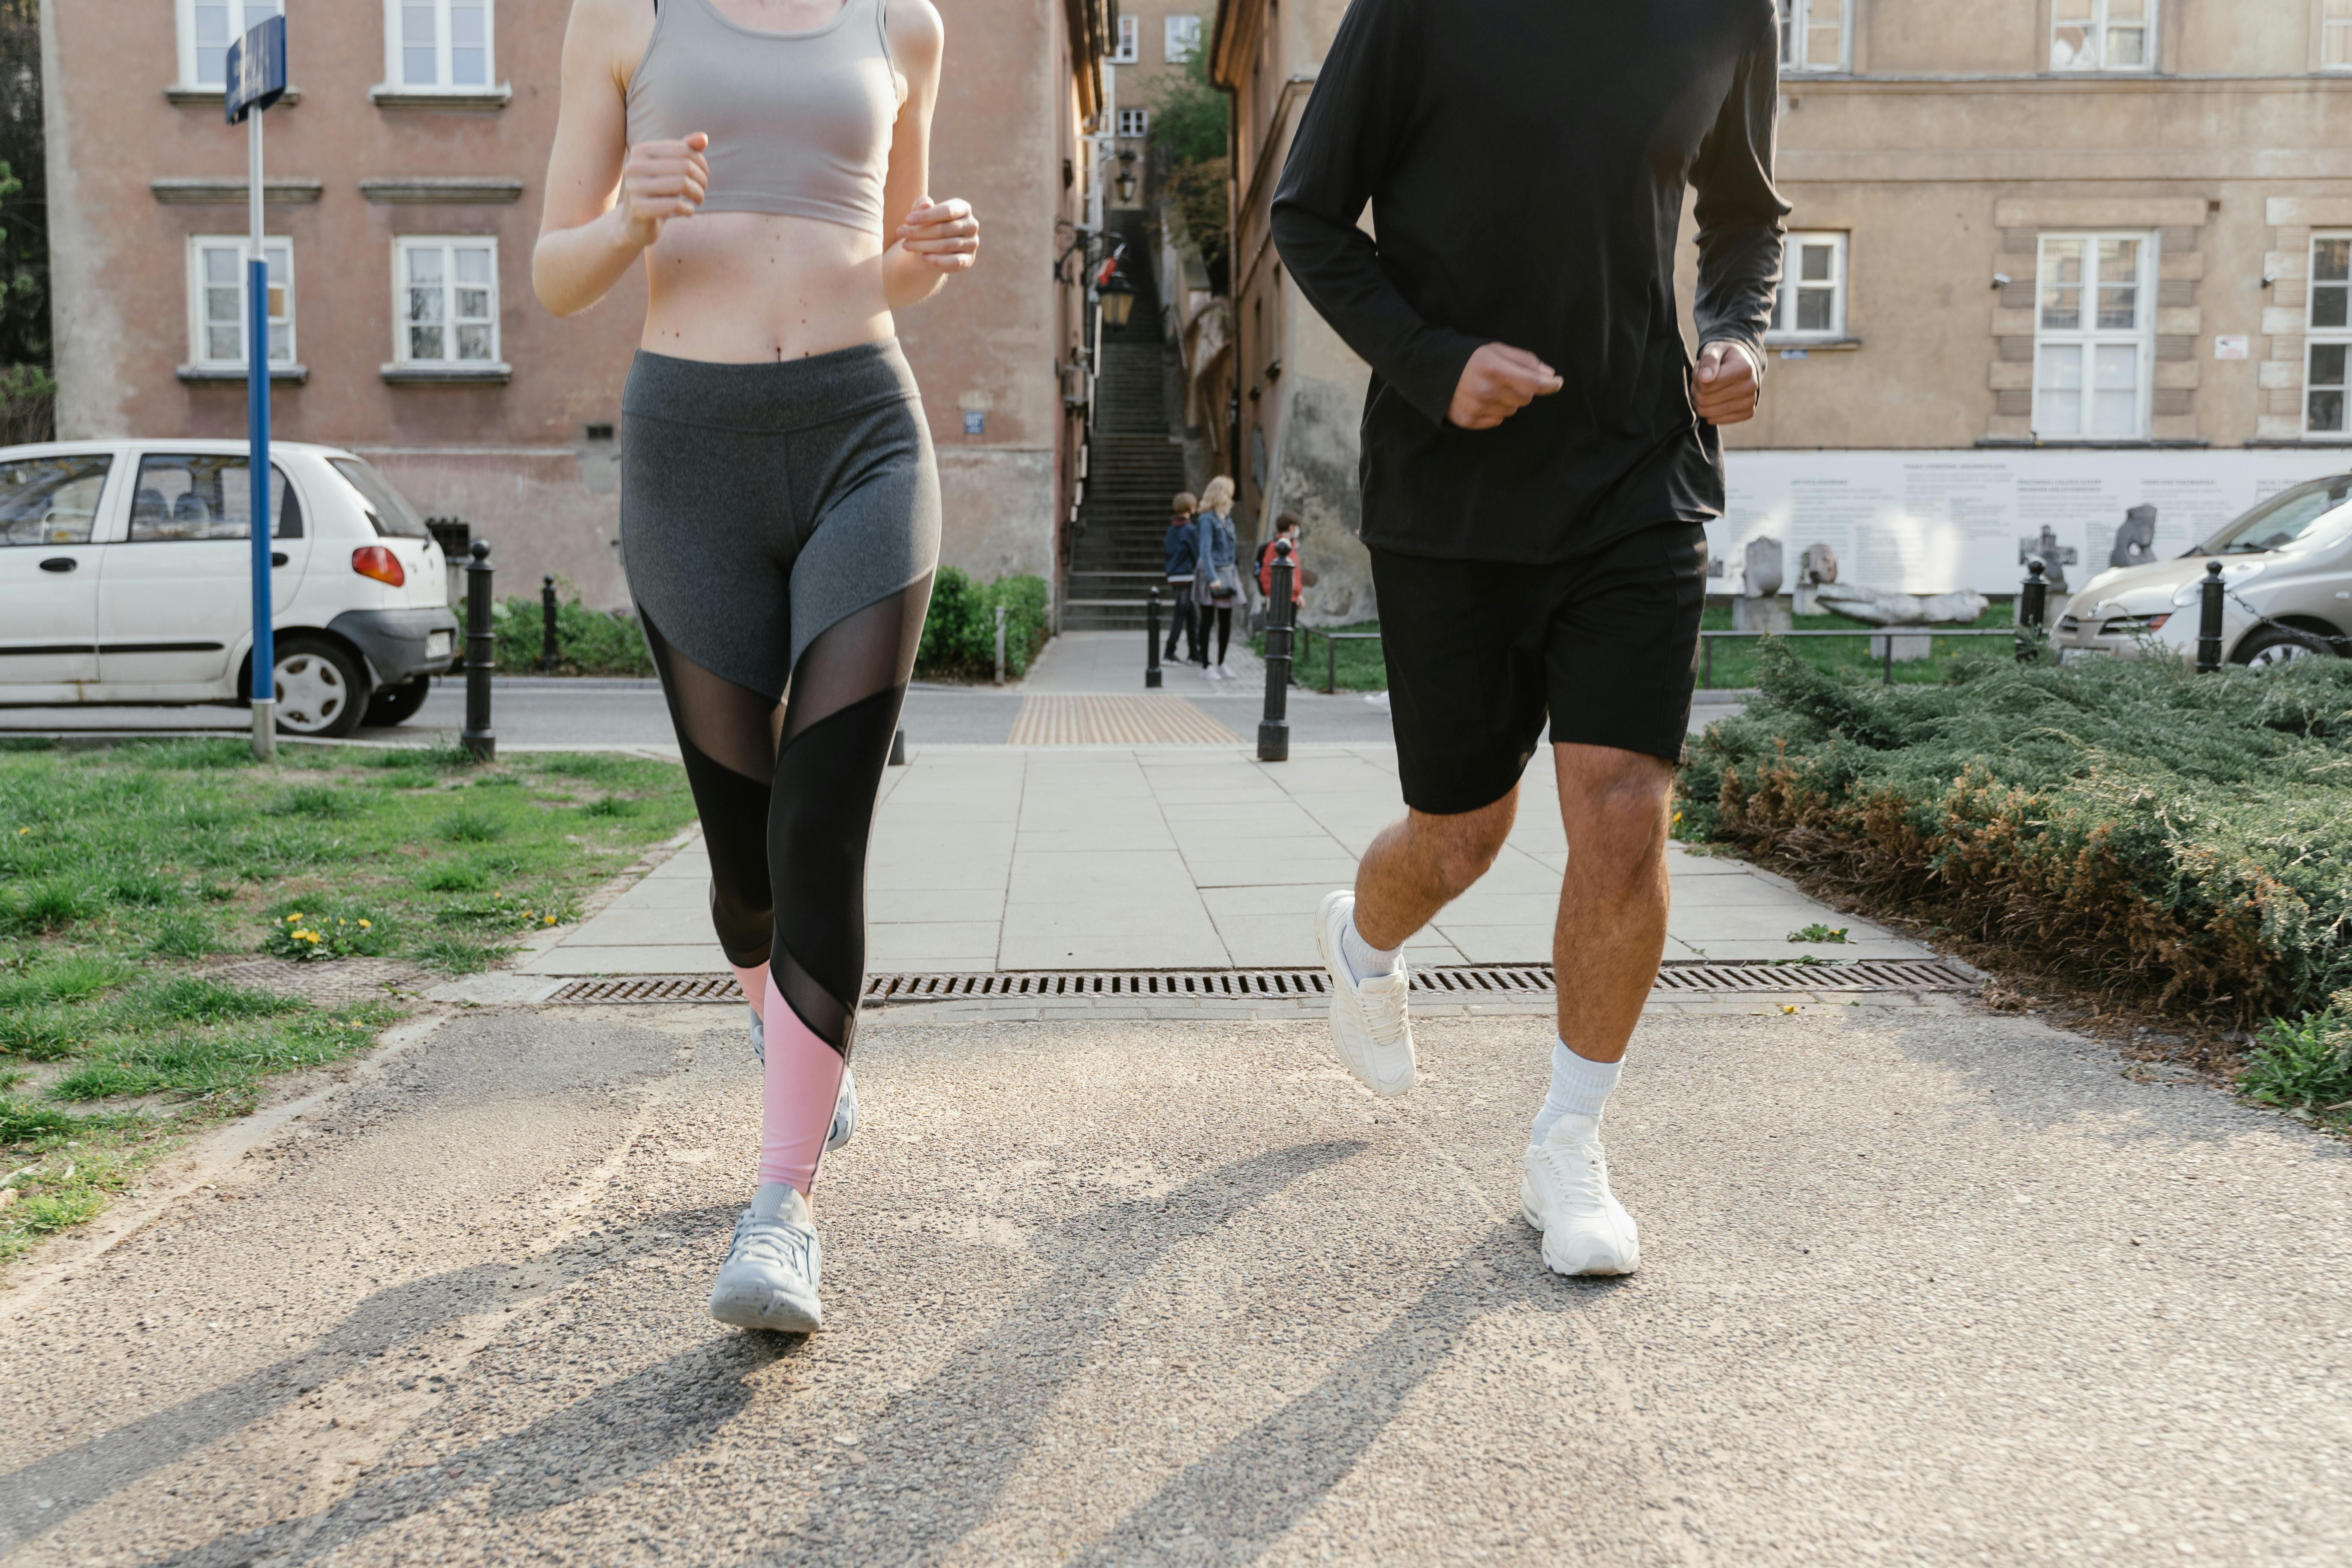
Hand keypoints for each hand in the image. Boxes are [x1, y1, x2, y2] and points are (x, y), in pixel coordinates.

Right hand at [616, 133, 708, 247]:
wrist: (635, 223)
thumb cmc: (658, 191)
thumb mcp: (671, 169)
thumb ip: (686, 151)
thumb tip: (703, 138)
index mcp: (641, 151)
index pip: (682, 149)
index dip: (701, 162)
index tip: (705, 174)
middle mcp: (634, 166)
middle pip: (684, 166)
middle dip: (701, 179)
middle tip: (703, 189)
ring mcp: (634, 187)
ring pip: (682, 184)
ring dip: (698, 194)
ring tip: (699, 199)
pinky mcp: (639, 209)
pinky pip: (675, 205)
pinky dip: (688, 209)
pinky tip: (689, 211)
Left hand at [897, 196, 978, 272]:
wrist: (935, 246)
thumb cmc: (928, 224)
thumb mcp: (923, 213)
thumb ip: (922, 205)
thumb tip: (926, 205)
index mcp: (963, 208)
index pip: (946, 211)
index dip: (926, 216)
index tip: (907, 220)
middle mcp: (971, 225)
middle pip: (944, 229)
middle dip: (919, 232)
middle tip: (900, 233)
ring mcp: (972, 243)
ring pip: (946, 245)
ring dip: (923, 246)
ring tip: (905, 245)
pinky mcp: (969, 260)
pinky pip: (954, 261)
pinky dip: (938, 260)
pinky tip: (923, 257)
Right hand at [1446, 343, 1561, 429]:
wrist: (1434, 370)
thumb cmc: (1470, 358)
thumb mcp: (1496, 350)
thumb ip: (1524, 360)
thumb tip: (1550, 375)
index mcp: (1494, 368)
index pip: (1533, 383)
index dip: (1550, 384)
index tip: (1558, 383)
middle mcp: (1486, 390)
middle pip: (1525, 398)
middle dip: (1523, 389)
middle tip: (1507, 379)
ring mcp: (1477, 407)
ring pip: (1512, 410)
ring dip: (1508, 400)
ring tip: (1491, 389)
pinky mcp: (1469, 420)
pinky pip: (1497, 420)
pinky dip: (1495, 411)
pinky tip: (1483, 400)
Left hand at [1692, 340, 1759, 424]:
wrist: (1741, 364)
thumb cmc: (1724, 356)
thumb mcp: (1714, 349)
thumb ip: (1709, 360)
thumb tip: (1705, 379)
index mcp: (1745, 368)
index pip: (1707, 385)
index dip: (1697, 377)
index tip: (1701, 370)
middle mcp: (1751, 386)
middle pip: (1706, 399)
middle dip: (1697, 390)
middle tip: (1701, 380)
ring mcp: (1751, 401)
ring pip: (1709, 412)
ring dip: (1701, 402)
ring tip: (1706, 389)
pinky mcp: (1748, 413)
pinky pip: (1717, 420)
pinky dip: (1709, 412)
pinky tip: (1714, 400)